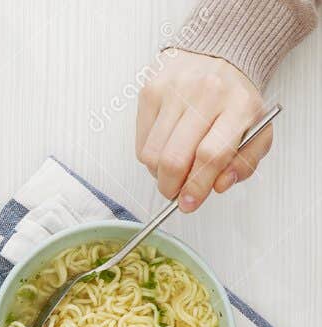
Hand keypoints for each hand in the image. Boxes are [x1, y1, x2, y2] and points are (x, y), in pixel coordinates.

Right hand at [137, 50, 271, 208]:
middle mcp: (206, 92)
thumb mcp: (257, 130)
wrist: (222, 51)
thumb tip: (219, 186)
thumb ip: (245, 163)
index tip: (189, 202)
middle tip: (175, 191)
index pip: (211, 156)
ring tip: (172, 168)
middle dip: (171, 187)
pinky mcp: (152, 89)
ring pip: (152, 155)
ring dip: (158, 174)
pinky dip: (150, 156)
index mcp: (238, 105)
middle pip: (175, 159)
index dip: (196, 187)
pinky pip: (142, 141)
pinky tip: (165, 147)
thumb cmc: (237, 97)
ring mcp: (175, 89)